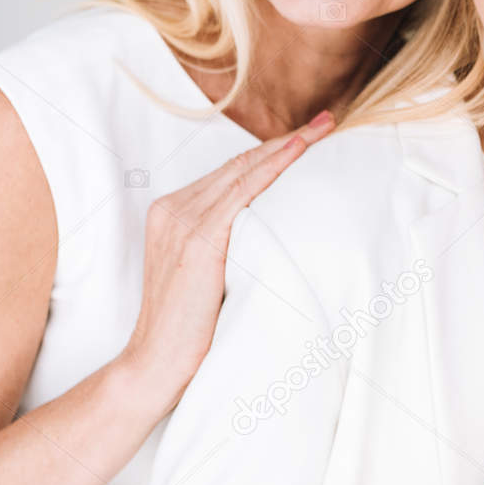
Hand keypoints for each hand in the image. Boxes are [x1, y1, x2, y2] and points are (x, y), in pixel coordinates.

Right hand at [118, 111, 335, 409]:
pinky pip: (241, 192)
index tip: (310, 136)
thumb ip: (232, 243)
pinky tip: (299, 151)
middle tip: (328, 121)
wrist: (156, 363)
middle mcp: (172, 209)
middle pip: (239, 164)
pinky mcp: (195, 238)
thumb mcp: (211, 273)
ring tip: (324, 129)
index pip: (232, 172)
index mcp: (173, 212)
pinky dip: (272, 167)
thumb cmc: (190, 327)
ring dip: (288, 145)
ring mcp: (180, 220)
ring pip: (243, 171)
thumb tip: (279, 230)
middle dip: (287, 139)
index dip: (272, 151)